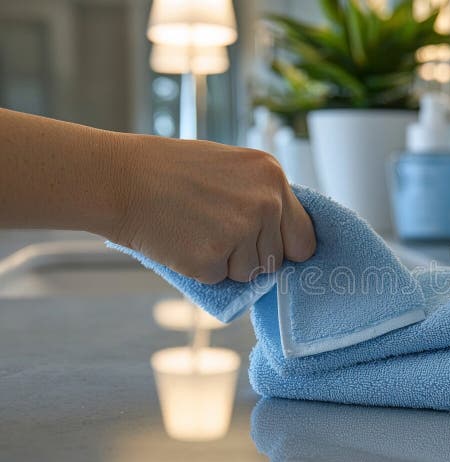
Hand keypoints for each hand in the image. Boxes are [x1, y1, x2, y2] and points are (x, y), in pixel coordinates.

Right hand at [111, 135, 315, 283]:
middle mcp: (265, 204)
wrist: (120, 178)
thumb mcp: (232, 168)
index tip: (269, 249)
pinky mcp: (212, 259)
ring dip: (225, 263)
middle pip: (275, 260)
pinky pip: (219, 280)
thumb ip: (263, 197)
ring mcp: (239, 232)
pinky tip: (182, 241)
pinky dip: (200, 269)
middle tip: (214, 229)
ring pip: (249, 274)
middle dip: (249, 255)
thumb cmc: (172, 171)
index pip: (304, 238)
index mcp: (273, 177)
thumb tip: (283, 234)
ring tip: (196, 230)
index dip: (286, 248)